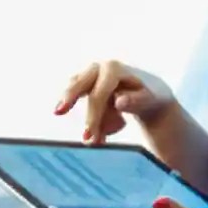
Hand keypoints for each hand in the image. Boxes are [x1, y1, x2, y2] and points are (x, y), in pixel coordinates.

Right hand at [55, 60, 175, 143]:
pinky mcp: (83, 84)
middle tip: (58, 115)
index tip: (88, 136)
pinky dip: (90, 118)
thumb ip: (135, 101)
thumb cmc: (149, 97)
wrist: (149, 94)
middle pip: (78, 86)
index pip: (98, 94)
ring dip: (87, 119)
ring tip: (100, 139)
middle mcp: (98, 68)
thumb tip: (119, 102)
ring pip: (77, 96)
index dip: (92, 115)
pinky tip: (110, 126)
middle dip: (69, 101)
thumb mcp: (149, 100)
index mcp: (113, 69)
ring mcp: (89, 74)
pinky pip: (78, 101)